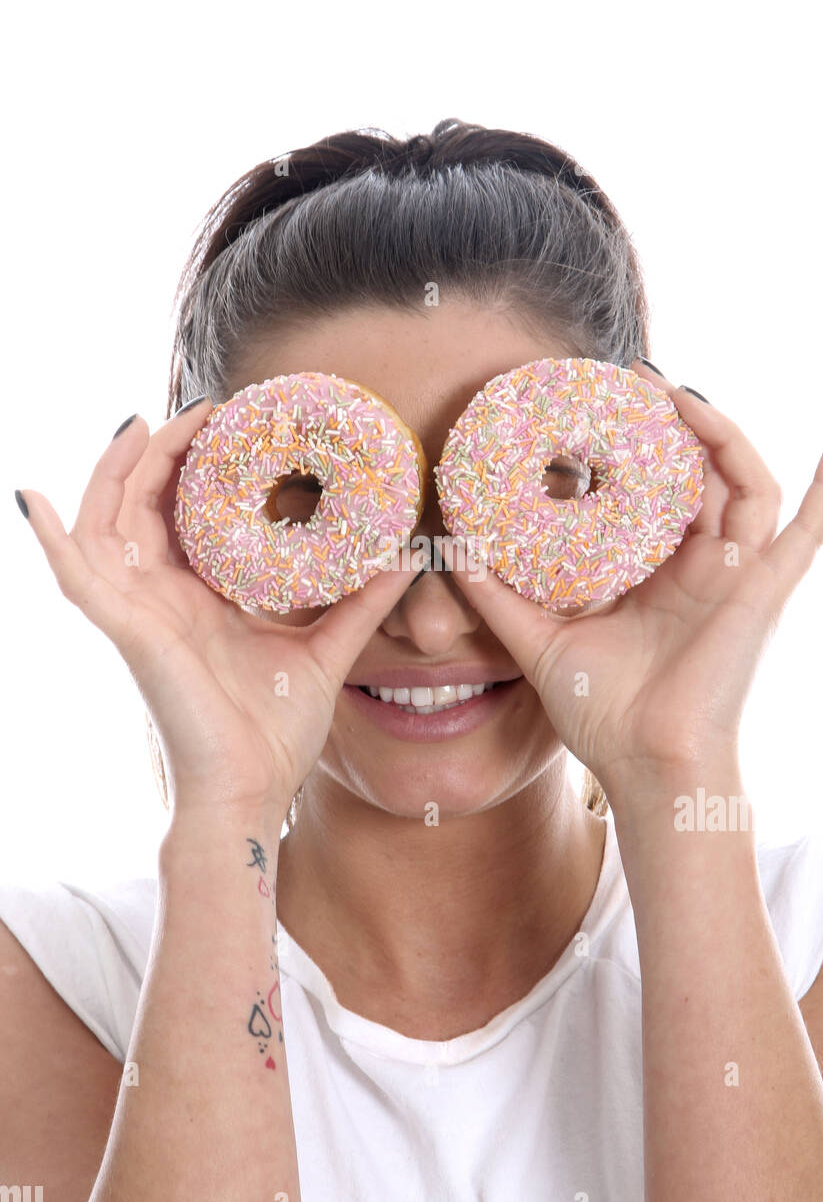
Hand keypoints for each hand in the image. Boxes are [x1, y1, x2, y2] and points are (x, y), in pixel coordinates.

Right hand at [17, 401, 414, 833]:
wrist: (253, 792)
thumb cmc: (276, 734)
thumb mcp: (326, 650)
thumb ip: (360, 602)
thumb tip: (406, 554)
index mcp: (200, 598)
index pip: (183, 514)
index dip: (196, 464)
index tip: (233, 422)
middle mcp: (162, 598)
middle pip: (141, 504)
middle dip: (162, 451)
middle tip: (203, 409)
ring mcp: (139, 613)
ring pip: (105, 523)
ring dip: (116, 469)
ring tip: (141, 422)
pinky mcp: (128, 633)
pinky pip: (75, 577)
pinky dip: (51, 536)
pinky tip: (32, 497)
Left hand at [448, 361, 822, 791]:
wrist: (648, 766)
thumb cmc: (605, 716)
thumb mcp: (539, 643)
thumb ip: (498, 597)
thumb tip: (451, 549)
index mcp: (655, 576)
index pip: (651, 493)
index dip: (633, 447)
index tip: (596, 404)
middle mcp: (701, 567)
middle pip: (698, 474)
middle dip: (672, 421)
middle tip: (632, 380)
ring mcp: (739, 574)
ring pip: (743, 481)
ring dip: (719, 431)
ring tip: (678, 394)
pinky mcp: (766, 588)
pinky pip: (810, 526)